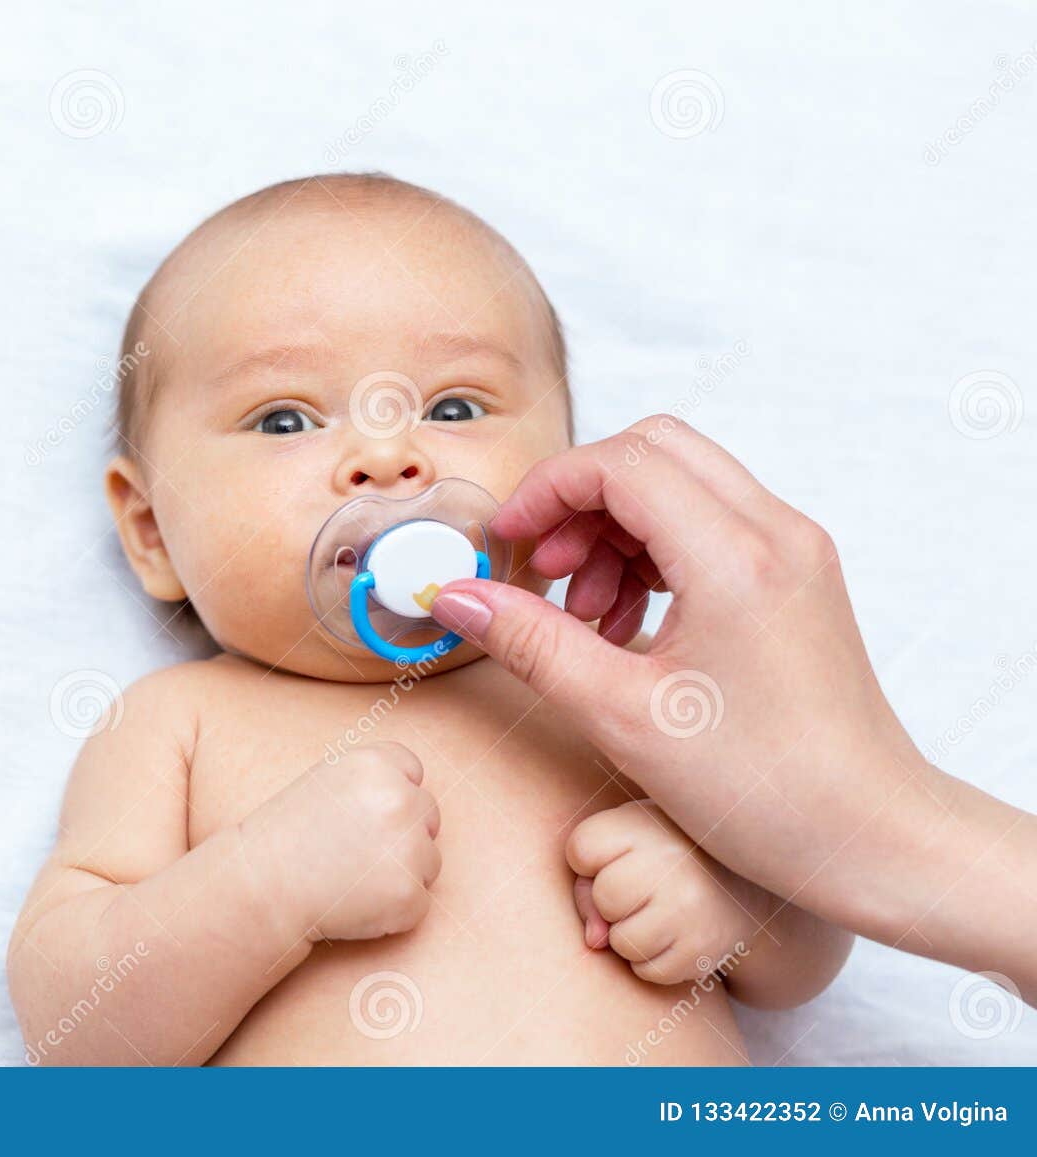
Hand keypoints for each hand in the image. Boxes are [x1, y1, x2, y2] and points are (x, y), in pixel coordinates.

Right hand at [238, 741, 441, 941]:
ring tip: (351, 879)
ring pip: (429, 861)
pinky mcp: (409, 894)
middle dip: (404, 836)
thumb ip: (371, 779)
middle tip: (356, 854)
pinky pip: (418, 903)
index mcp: (376, 765)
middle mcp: (399, 799)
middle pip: (428, 816)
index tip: (365, 818)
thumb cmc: (285, 836)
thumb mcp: (325, 782)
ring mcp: (408, 848)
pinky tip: (355, 904)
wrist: (261, 889)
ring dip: (402, 874)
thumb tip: (414, 789)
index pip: (412, 773)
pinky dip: (394, 911)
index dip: (392, 797)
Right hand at [429, 416, 939, 938]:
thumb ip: (532, 643)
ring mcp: (793, 550)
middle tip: (541, 569)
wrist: (871, 837)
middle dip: (579, 498)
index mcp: (737, 557)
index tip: (505, 543)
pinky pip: (709, 523)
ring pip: (680, 482)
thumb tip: (457, 597)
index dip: (546, 491)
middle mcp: (776, 533)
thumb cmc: (764, 790)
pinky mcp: (796, 576)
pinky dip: (652, 551)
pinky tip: (623, 625)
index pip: (621, 463)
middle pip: (652, 451)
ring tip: (583, 615)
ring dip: (614, 528)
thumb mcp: (621, 716)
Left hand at [567, 800, 763, 984]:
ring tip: (656, 913)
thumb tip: (595, 941)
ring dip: (629, 936)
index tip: (616, 855)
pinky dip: (653, 960)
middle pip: (603, 899)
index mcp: (643, 824)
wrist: (740, 881)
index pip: (581, 849)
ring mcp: (689, 907)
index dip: (589, 860)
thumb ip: (587, 883)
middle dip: (610, 902)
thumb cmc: (660, 856)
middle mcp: (670, 861)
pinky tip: (673, 935)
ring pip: (621, 942)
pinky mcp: (702, 948)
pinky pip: (648, 971)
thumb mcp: (621, 843)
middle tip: (640, 890)